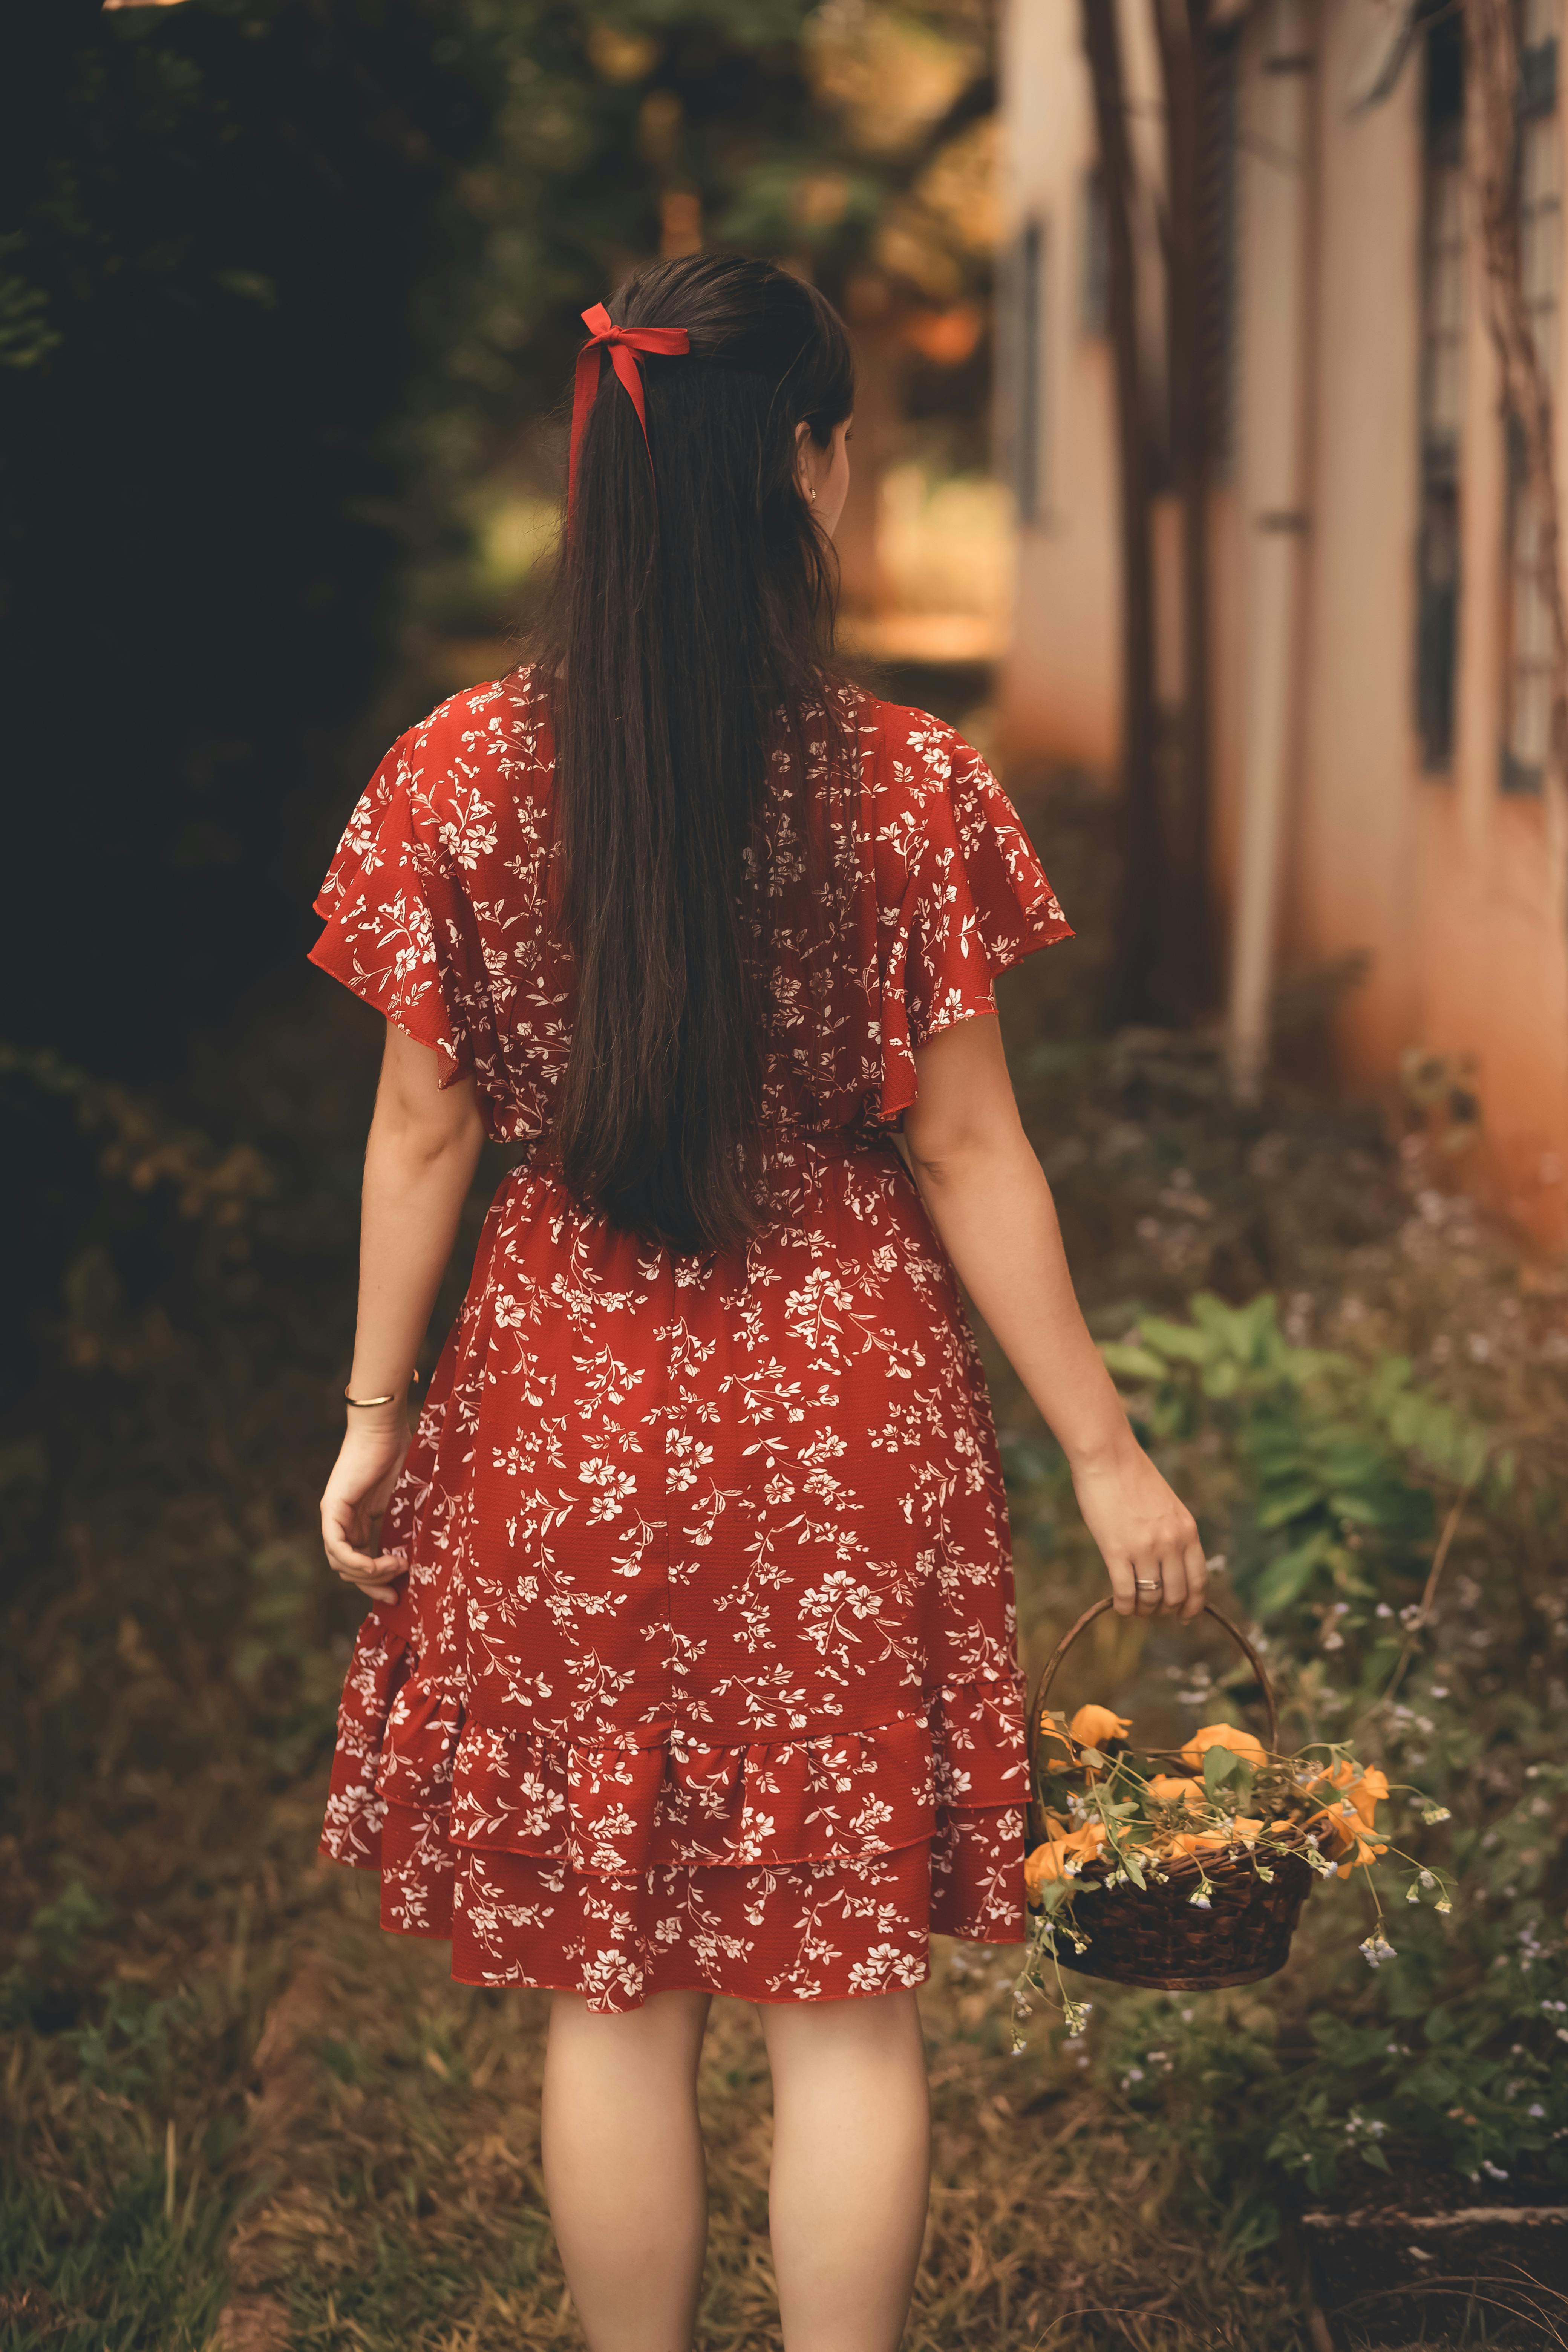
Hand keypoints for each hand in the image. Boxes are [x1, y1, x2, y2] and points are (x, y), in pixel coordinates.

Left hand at [321, 1414, 411, 1605]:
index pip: (358, 1563)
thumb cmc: (401, 1455)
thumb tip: (421, 1559)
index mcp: (358, 1522)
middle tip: (396, 1595)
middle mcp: (342, 1522)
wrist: (385, 1428)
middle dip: (371, 1587)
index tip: (399, 1593)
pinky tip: (382, 1563)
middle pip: (347, 1570)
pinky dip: (358, 1562)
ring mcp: (334, 1516)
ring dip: (369, 1574)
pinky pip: (337, 1547)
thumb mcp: (406, 1502)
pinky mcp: (332, 1509)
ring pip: (340, 1563)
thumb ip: (405, 1527)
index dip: (376, 1582)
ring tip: (398, 1567)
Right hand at [1071, 1436, 1205, 1619]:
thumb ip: (1174, 1535)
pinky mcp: (1117, 1551)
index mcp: (1188, 1531)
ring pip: (1151, 1599)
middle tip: (1152, 1611)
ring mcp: (1145, 1549)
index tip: (1185, 1617)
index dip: (1193, 1605)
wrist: (1108, 1456)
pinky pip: (1126, 1593)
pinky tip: (1120, 1606)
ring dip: (1144, 1610)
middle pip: (1176, 1596)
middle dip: (1165, 1611)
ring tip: (1135, 1608)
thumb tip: (1171, 1568)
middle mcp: (1171, 1543)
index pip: (1199, 1581)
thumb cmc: (1133, 1478)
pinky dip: (1124, 1607)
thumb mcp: (1168, 1507)